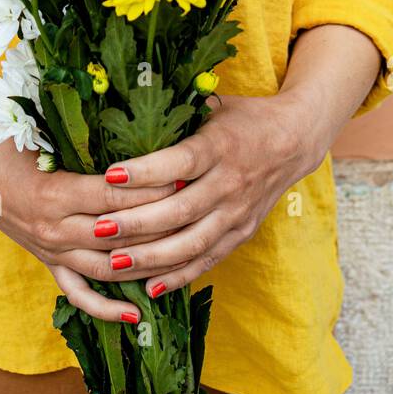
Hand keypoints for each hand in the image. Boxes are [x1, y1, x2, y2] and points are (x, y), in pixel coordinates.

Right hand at [0, 125, 182, 323]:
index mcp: (56, 191)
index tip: (185, 177)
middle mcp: (55, 227)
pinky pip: (79, 294)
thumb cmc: (11, 148)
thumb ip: (87, 141)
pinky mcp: (50, 264)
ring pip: (107, 267)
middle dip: (160, 225)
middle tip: (196, 213)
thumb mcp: (46, 137)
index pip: (114, 195)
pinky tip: (137, 313)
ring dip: (145, 266)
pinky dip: (106, 308)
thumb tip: (138, 133)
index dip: (150, 189)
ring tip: (182, 260)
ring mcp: (52, 251)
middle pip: (118, 233)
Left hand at [82, 89, 326, 300]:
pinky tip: (149, 288)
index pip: (180, 162)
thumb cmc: (243, 117)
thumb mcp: (213, 105)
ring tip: (114, 264)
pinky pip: (207, 259)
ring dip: (152, 257)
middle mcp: (230, 183)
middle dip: (137, 223)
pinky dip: (179, 276)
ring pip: (192, 243)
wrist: (295, 139)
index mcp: (220, 146)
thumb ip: (177, 113)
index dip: (145, 172)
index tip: (109, 176)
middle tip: (97, 229)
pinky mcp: (242, 233)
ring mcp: (238, 213)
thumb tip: (125, 110)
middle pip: (180, 209)